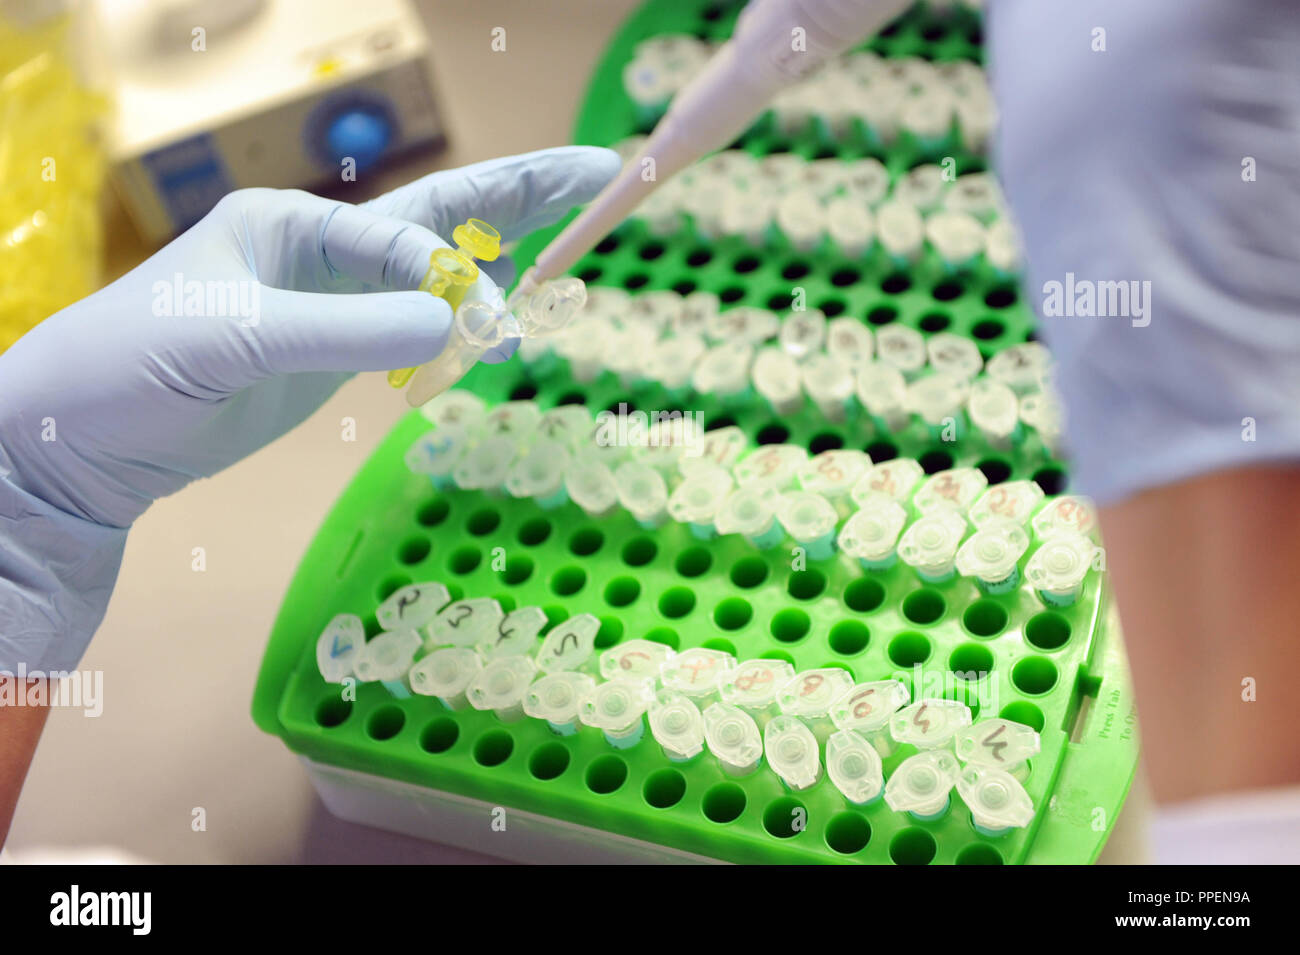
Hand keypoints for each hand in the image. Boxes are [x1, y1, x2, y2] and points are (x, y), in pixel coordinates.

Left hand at [0, 146, 619, 669]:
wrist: (90, 438)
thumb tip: (453, 318)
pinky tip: (505, 307)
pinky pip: (418, 322)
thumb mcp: (235, 340)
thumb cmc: (138, 367)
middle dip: (518, 195)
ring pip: (438, 267)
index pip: (398, 235)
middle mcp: (323, 252)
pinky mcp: (336, 349)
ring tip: (574, 227)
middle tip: (598, 173)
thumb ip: (343, 329)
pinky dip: (467, 314)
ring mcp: (334, 302)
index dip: (451, 269)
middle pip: (439, 218)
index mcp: (292, 226)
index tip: (485, 319)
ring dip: (505, 253)